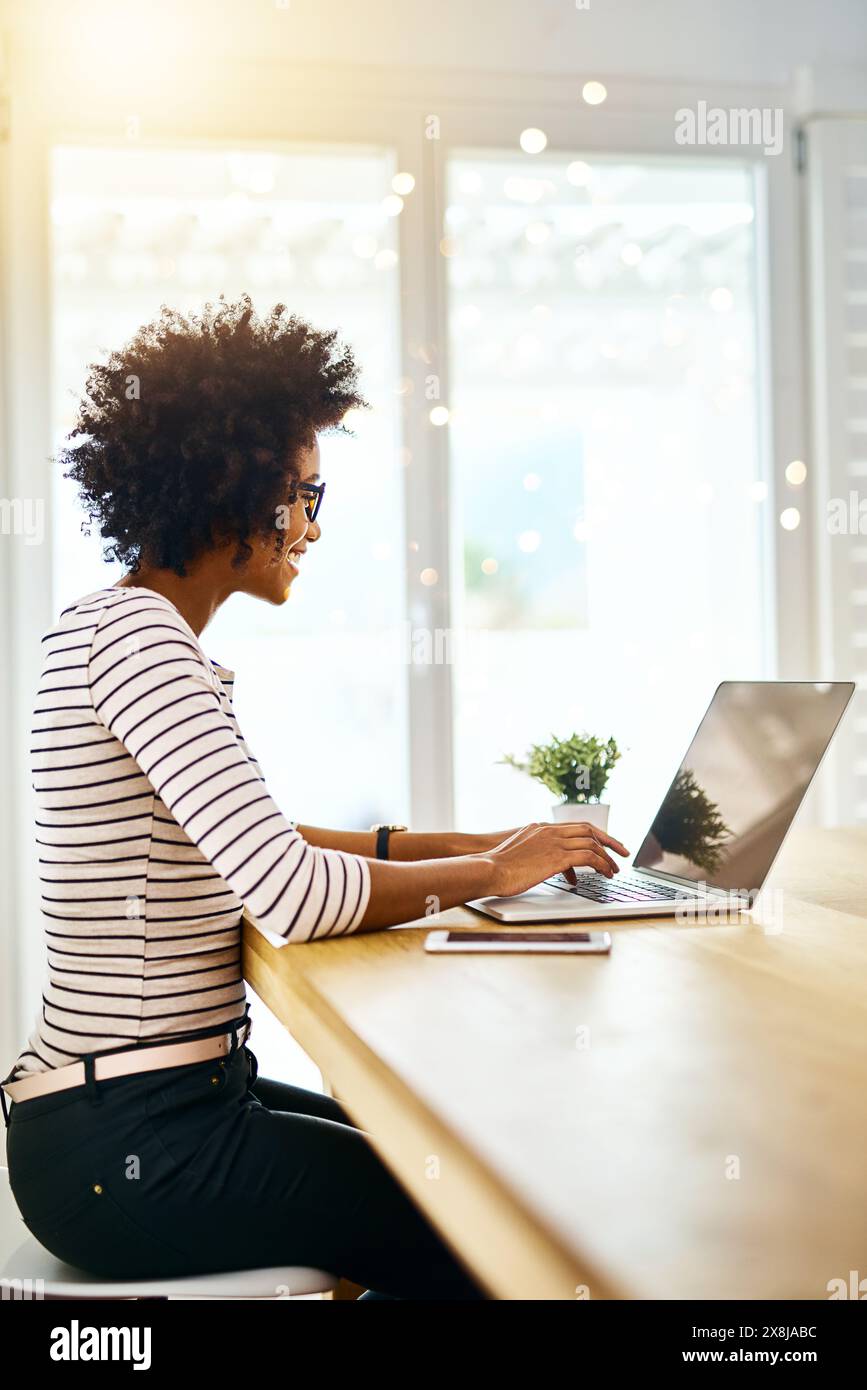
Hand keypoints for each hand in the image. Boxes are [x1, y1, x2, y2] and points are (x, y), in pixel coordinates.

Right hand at [484, 822, 629, 897]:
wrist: (488, 868)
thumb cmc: (498, 866)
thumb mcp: (519, 852)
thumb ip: (536, 852)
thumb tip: (547, 865)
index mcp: (542, 828)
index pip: (576, 826)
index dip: (595, 834)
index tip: (607, 843)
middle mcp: (550, 831)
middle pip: (589, 830)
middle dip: (609, 841)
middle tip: (621, 853)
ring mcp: (554, 842)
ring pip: (592, 843)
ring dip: (607, 857)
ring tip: (613, 871)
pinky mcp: (556, 857)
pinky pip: (588, 857)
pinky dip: (601, 865)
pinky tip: (604, 874)